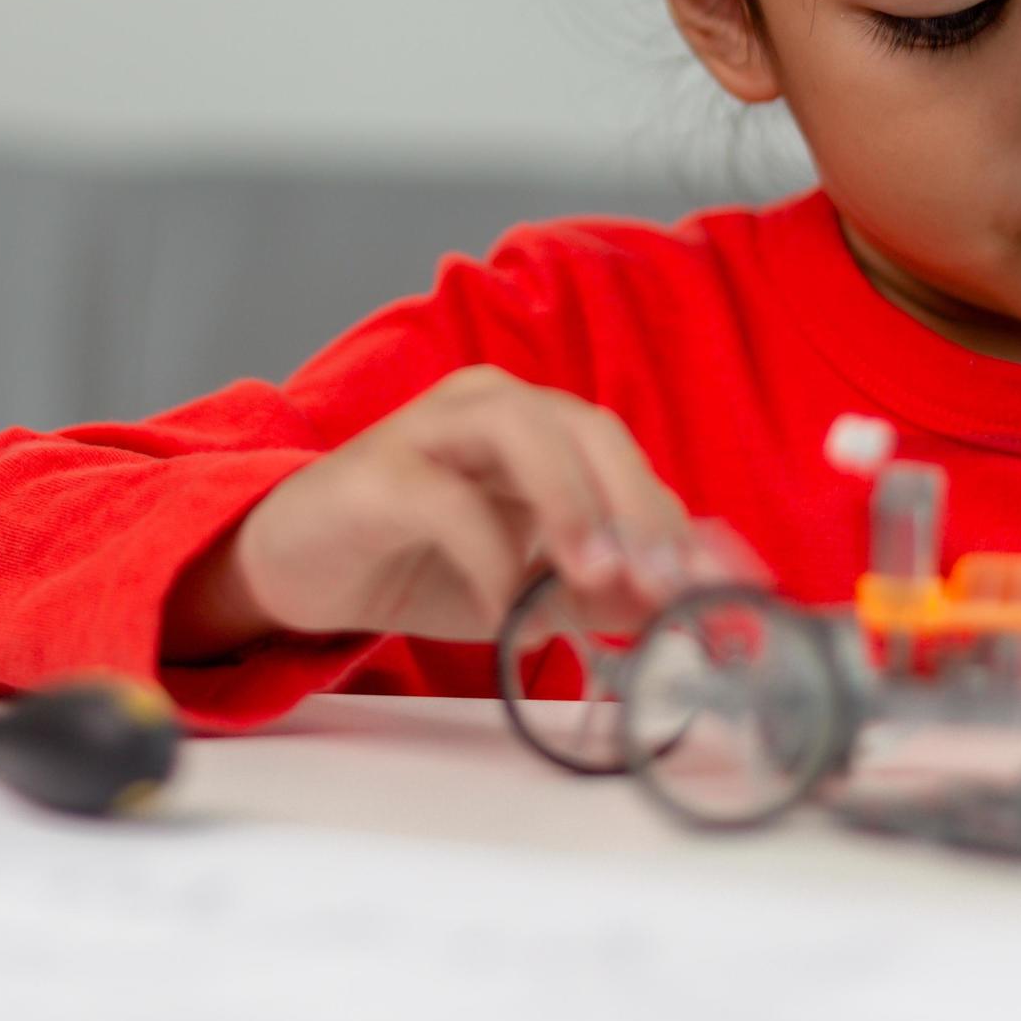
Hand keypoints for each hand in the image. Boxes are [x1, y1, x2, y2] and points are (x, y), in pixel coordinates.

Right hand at [163, 366, 716, 658]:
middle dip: (639, 506)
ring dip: (573, 504)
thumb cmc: (412, 562)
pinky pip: (447, 500)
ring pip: (525, 433)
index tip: (727, 594)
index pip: (626, 461)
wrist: (293, 566)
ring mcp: (431, 430)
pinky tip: (500, 613)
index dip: (680, 526)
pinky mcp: (378, 472)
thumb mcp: (520, 588)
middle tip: (667, 584)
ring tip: (598, 577)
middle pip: (589, 428)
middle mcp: (490, 408)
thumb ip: (591, 593)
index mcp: (537, 425)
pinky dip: (486, 556)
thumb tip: (671, 612)